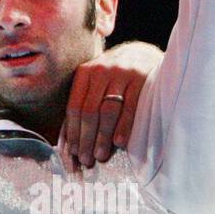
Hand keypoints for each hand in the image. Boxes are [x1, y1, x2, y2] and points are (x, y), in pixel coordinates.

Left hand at [61, 40, 163, 168]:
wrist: (143, 53)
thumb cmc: (114, 75)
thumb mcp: (96, 81)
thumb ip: (85, 102)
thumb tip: (71, 139)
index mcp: (85, 72)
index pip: (74, 107)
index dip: (73, 132)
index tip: (73, 152)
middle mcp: (101, 70)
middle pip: (89, 111)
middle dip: (86, 139)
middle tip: (86, 159)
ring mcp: (122, 74)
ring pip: (108, 111)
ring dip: (103, 137)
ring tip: (100, 155)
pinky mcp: (141, 79)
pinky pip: (130, 107)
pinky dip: (124, 127)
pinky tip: (119, 143)